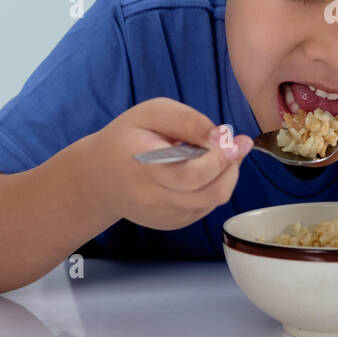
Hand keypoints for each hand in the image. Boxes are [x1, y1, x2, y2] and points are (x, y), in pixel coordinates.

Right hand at [84, 97, 253, 230]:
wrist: (100, 177)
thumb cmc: (127, 138)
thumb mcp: (152, 113)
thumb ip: (188, 121)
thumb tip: (222, 136)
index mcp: (145, 169)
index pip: (192, 174)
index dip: (220, 159)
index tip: (235, 140)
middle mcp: (155, 199)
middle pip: (211, 193)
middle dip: (232, 167)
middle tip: (237, 145)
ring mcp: (165, 216)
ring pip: (213, 201)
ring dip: (227, 176)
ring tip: (220, 154)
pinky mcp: (172, 223)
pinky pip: (205, 207)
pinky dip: (214, 187)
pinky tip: (203, 170)